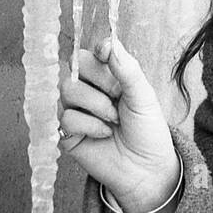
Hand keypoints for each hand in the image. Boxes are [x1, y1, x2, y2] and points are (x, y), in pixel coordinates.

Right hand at [58, 35, 180, 212]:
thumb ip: (127, 69)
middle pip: (75, 66)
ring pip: (68, 89)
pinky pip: (65, 116)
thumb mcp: (144, 96)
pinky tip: (104, 134)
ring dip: (96, 104)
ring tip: (113, 120)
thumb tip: (109, 42)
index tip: (105, 53)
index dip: (97, 50)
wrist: (146, 170)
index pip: (92, 53)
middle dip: (100, 81)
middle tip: (118, 98)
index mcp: (109, 77)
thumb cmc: (148, 132)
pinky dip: (89, 125)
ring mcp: (76, 110)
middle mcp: (89, 90)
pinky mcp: (66, 132)